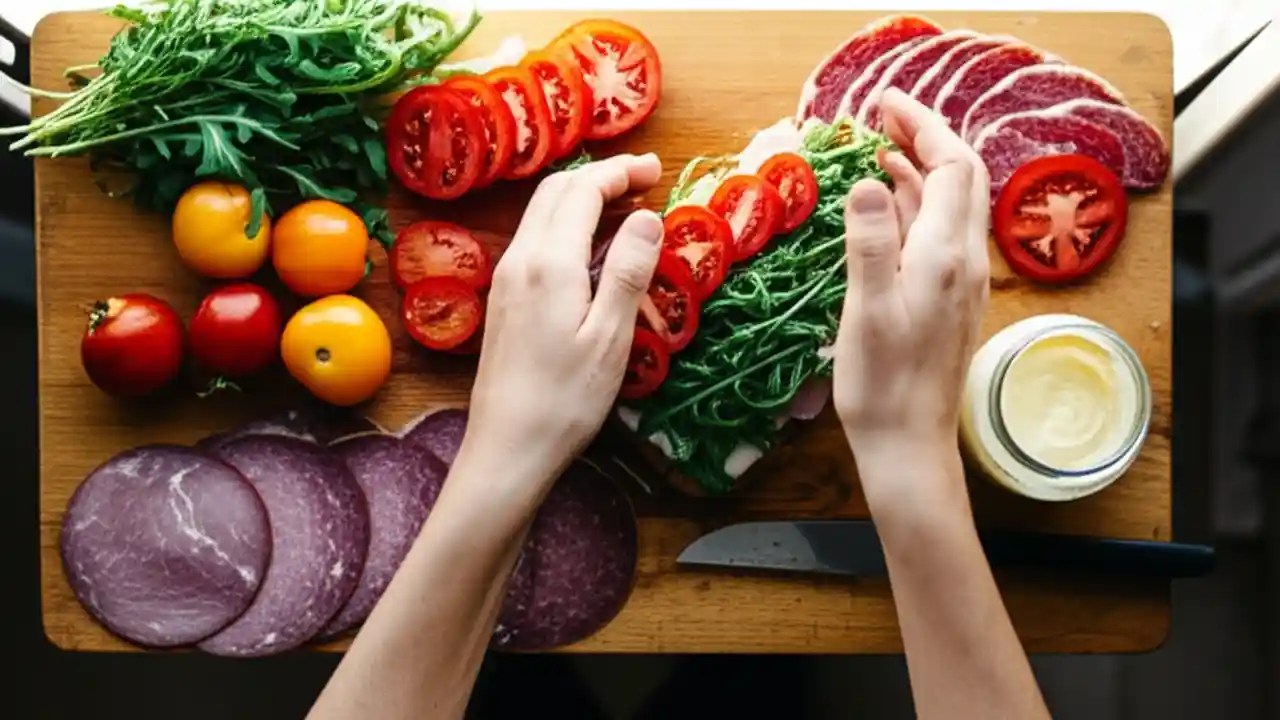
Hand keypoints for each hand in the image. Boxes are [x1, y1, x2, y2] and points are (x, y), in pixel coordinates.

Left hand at [460, 154, 664, 492]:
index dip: (620, 172)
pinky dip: (567, 226)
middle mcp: (519, 260)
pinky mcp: (504, 301)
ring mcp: (505, 280)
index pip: (582, 191)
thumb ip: (627, 271)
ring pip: (541, 214)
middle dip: (600, 176)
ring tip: (625, 209)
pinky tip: (592, 250)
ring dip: (582, 199)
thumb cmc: (565, 401)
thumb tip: (646, 217)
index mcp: (548, 263)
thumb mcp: (609, 338)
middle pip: (555, 191)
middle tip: (645, 180)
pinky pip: (535, 241)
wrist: (506, 449)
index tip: (655, 170)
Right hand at [833, 88, 988, 509]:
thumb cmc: (882, 385)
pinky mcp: (950, 299)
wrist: (910, 447)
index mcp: (945, 256)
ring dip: (921, 168)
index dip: (922, 125)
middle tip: (883, 117)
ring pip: (952, 205)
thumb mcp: (866, 310)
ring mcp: (961, 281)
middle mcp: (964, 261)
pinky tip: (888, 205)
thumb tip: (866, 180)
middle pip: (962, 177)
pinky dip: (917, 203)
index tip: (884, 104)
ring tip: (878, 149)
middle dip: (928, 136)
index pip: (951, 165)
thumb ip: (870, 242)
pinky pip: (941, 232)